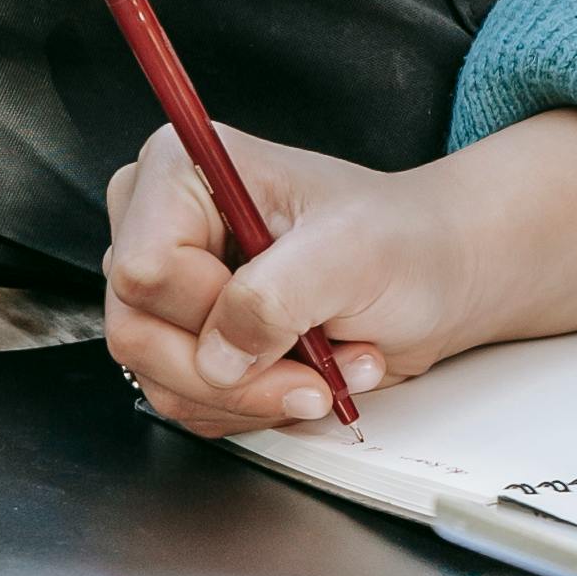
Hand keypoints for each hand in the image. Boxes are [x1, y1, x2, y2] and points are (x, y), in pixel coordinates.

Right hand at [100, 105, 576, 437]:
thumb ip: (277, 295)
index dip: (209, 309)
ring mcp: (170, 290)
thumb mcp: (353, 253)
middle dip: (239, 371)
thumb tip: (219, 353)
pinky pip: (189, 401)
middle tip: (316, 368)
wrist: (436, 276)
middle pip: (140, 332)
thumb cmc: (403, 241)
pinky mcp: (190, 339)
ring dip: (257, 393)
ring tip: (328, 363)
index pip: (143, 269)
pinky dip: (256, 404)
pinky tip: (310, 374)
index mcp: (181, 171)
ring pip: (162, 378)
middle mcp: (159, 224)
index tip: (284, 311)